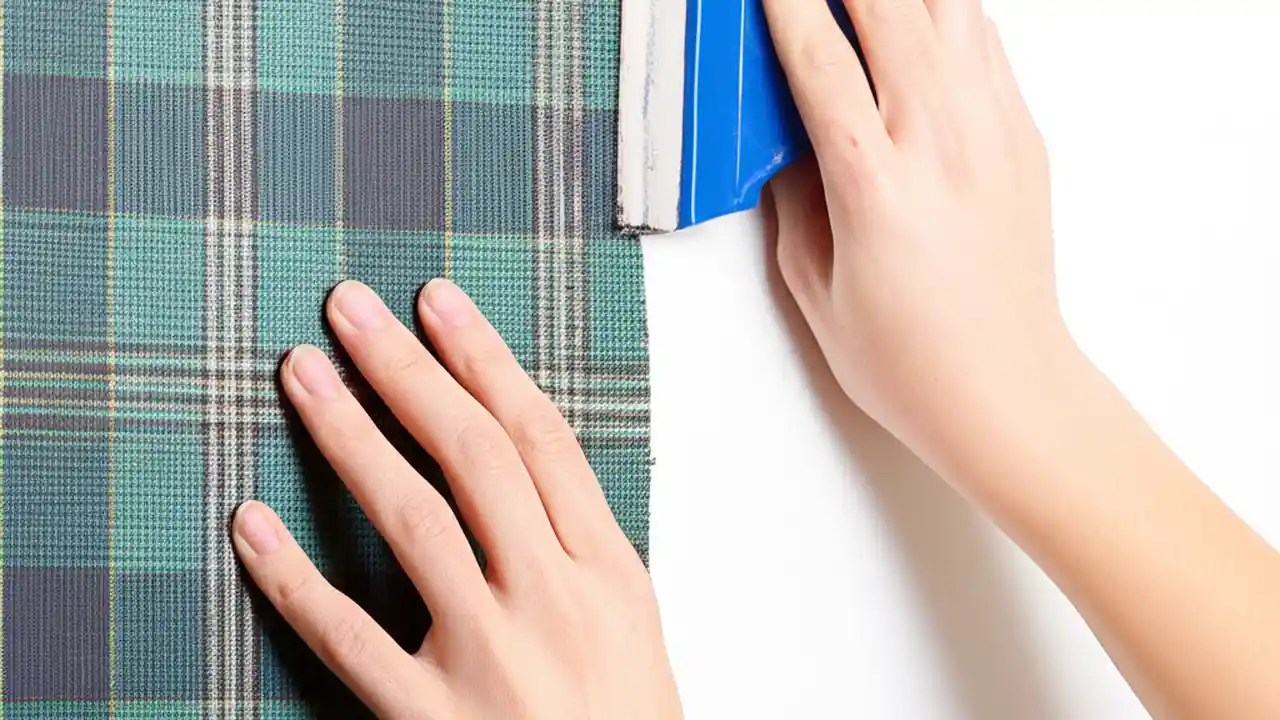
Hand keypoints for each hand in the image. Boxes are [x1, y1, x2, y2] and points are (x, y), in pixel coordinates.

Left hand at [231, 280, 681, 718]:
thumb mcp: (630, 626)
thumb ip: (577, 543)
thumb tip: (519, 460)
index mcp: (611, 573)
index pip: (539, 440)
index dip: (483, 361)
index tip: (438, 303)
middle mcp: (554, 601)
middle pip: (474, 457)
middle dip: (408, 371)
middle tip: (352, 311)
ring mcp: (492, 659)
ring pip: (411, 519)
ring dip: (348, 437)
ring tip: (303, 375)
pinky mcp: (432, 719)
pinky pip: (349, 638)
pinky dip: (293, 578)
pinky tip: (251, 525)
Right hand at [763, 0, 1065, 458]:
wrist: (1006, 389)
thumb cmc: (910, 359)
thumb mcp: (813, 286)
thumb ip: (791, 197)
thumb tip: (780, 135)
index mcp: (876, 189)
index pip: (821, 62)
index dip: (786, 7)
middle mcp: (941, 147)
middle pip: (892, 11)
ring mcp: (992, 136)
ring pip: (951, 10)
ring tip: (863, 5)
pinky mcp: (1022, 139)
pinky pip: (986, 42)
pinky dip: (947, 13)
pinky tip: (915, 19)